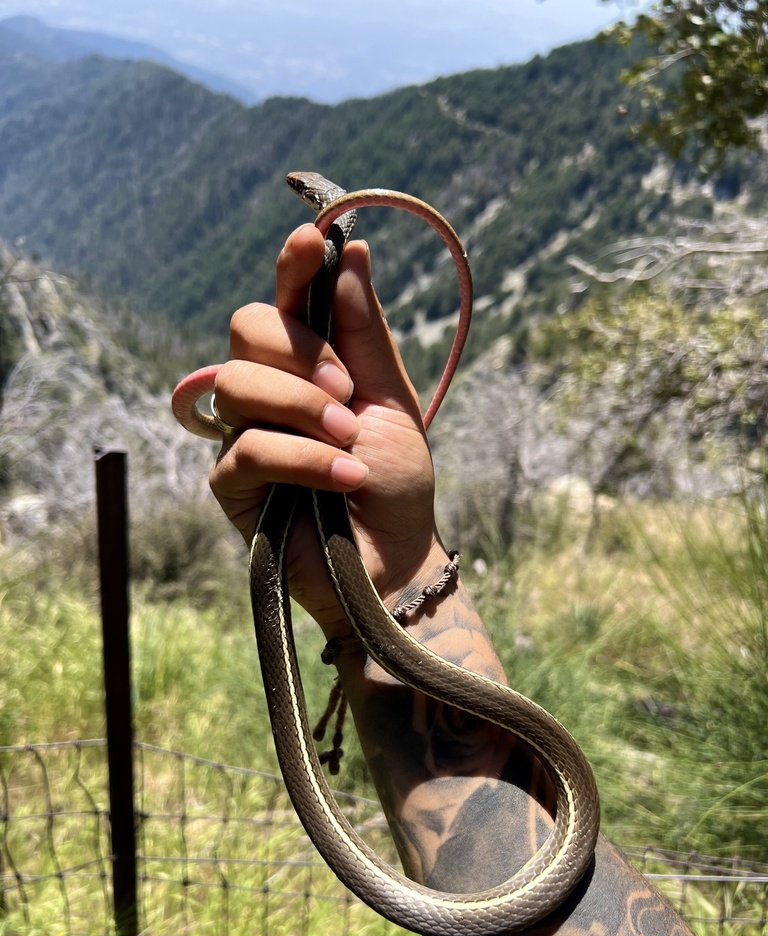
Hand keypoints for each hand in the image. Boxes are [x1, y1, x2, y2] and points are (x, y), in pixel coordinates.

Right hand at [209, 223, 443, 635]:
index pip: (286, 299)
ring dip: (302, 406)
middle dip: (300, 351)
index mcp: (309, 365)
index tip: (312, 237)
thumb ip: (366, 332)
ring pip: (238, 381)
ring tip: (349, 440)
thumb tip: (351, 251)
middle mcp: (269, 391)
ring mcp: (243, 434)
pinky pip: (248, 447)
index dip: (292, 264)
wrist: (392, 562)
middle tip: (347, 393)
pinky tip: (343, 477)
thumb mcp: (391, 400)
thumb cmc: (394, 484)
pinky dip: (303, 458)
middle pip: (246, 326)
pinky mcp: (230, 484)